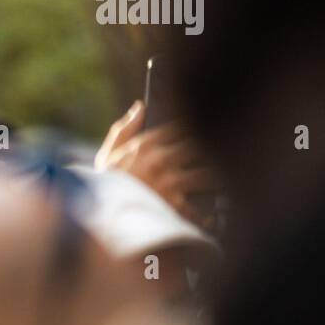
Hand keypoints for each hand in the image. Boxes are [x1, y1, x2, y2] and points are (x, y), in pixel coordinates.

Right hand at [96, 100, 218, 227]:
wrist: (100, 218)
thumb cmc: (103, 185)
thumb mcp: (107, 154)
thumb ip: (124, 129)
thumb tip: (140, 106)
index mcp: (145, 143)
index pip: (181, 125)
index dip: (195, 125)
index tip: (205, 127)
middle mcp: (161, 159)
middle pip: (201, 147)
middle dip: (212, 148)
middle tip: (222, 151)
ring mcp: (170, 183)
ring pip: (207, 175)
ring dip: (216, 179)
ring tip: (223, 181)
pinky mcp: (175, 207)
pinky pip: (201, 210)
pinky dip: (207, 215)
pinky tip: (210, 215)